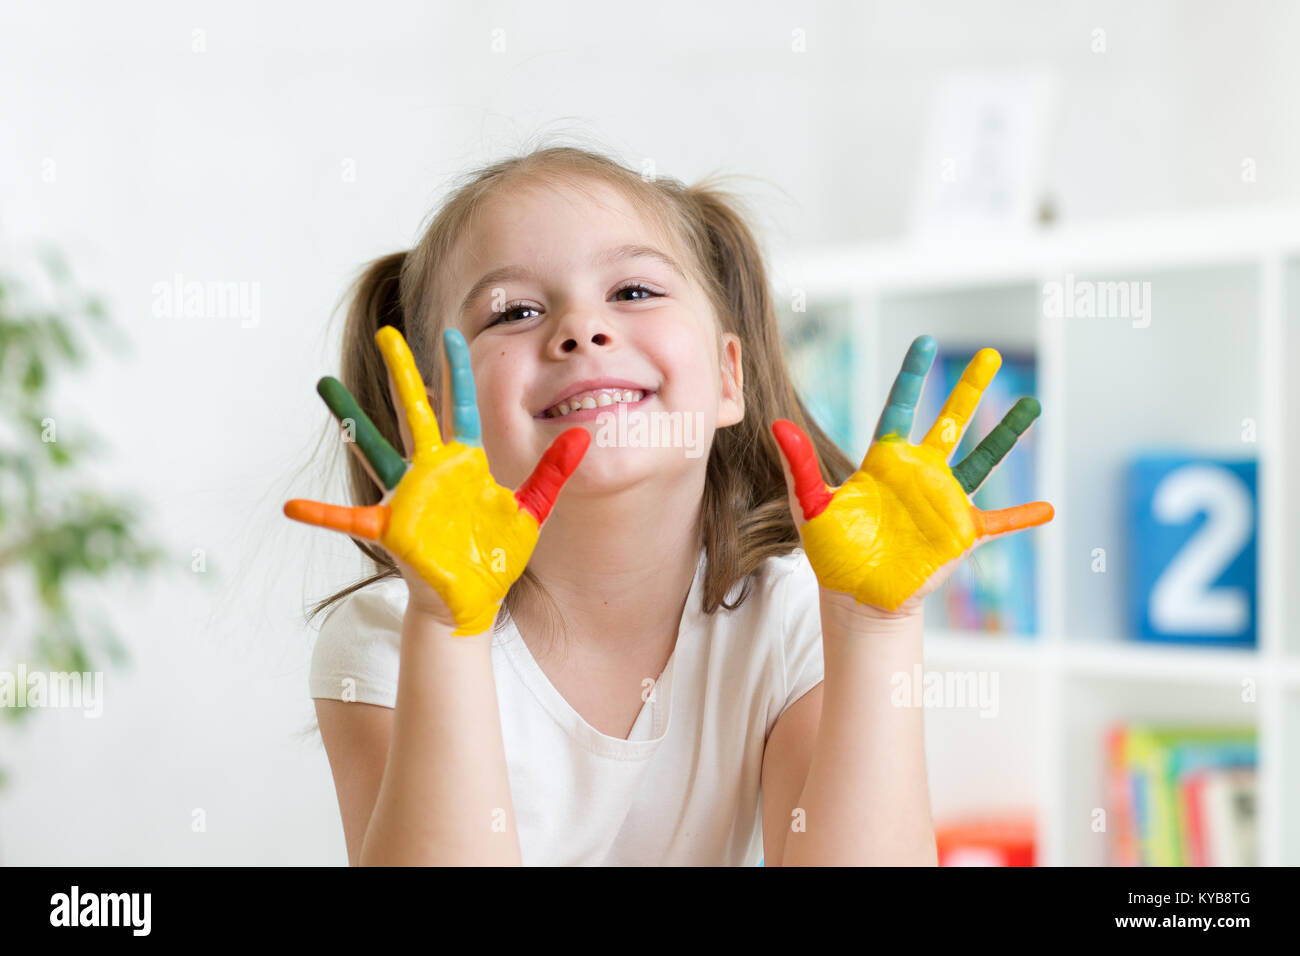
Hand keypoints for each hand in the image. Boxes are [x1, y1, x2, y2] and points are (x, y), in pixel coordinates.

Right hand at [285, 325, 589, 635]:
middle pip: (415, 411)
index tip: (451, 333)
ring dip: (351, 417)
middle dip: (402, 372)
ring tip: (324, 384)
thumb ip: (554, 471)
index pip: (461, 405)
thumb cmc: (495, 554)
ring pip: (376, 447)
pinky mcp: (391, 527)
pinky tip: (292, 506)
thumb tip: (585, 434)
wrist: (474, 599)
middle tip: (384, 332)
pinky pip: (349, 519)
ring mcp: (408, 495)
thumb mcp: (532, 509)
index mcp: (465, 462)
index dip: (455, 370)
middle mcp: (432, 470)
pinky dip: (321, 514)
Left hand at [771, 334, 1053, 615]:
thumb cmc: (832, 550)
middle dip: (970, 388)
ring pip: (983, 459)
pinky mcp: (960, 533)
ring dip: (1006, 434)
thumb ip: (799, 464)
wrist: (855, 595)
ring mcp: (943, 501)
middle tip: (991, 354)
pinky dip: (1023, 518)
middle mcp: (919, 473)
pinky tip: (1049, 508)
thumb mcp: (810, 505)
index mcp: (885, 461)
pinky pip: (999, 522)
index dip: (912, 376)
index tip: (926, 343)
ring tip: (1032, 403)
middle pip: (950, 421)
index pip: (900, 408)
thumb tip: (777, 424)